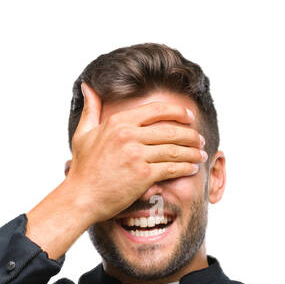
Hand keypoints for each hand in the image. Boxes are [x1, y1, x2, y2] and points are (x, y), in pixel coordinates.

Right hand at [62, 82, 207, 224]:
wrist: (82, 196)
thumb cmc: (83, 167)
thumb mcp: (83, 133)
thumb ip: (91, 109)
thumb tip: (88, 87)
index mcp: (118, 122)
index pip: (155, 110)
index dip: (177, 112)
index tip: (189, 116)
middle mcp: (128, 135)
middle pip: (170, 130)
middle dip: (190, 135)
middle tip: (200, 139)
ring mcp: (136, 155)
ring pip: (174, 149)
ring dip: (192, 152)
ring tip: (202, 154)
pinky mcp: (143, 175)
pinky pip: (171, 168)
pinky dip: (186, 167)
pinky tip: (193, 168)